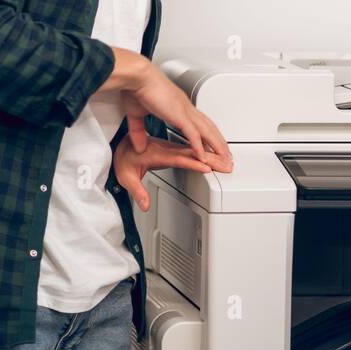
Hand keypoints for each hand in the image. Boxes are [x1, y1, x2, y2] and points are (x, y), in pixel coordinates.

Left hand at [113, 133, 233, 211]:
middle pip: (193, 151)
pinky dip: (207, 149)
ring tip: (228, 159)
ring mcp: (172, 146)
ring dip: (213, 152)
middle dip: (211, 158)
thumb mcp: (126, 178)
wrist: (123, 144)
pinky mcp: (174, 146)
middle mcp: (167, 148)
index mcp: (157, 154)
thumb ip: (137, 191)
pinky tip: (216, 153)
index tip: (207, 167)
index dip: (193, 163)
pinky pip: (194, 145)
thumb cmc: (125, 159)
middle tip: (227, 165)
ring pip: (196, 147)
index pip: (178, 158)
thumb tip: (145, 205)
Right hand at [120, 74, 232, 168]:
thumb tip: (139, 146)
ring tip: (223, 158)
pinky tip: (203, 156)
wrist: (138, 77)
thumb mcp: (137, 115)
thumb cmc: (137, 89)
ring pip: (206, 131)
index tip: (212, 142)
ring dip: (216, 145)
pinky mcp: (179, 115)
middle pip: (208, 127)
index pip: (199, 122)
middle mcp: (185, 108)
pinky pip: (193, 134)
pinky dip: (198, 146)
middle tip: (226, 153)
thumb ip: (139, 131)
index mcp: (178, 106)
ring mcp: (185, 111)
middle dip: (218, 141)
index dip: (208, 133)